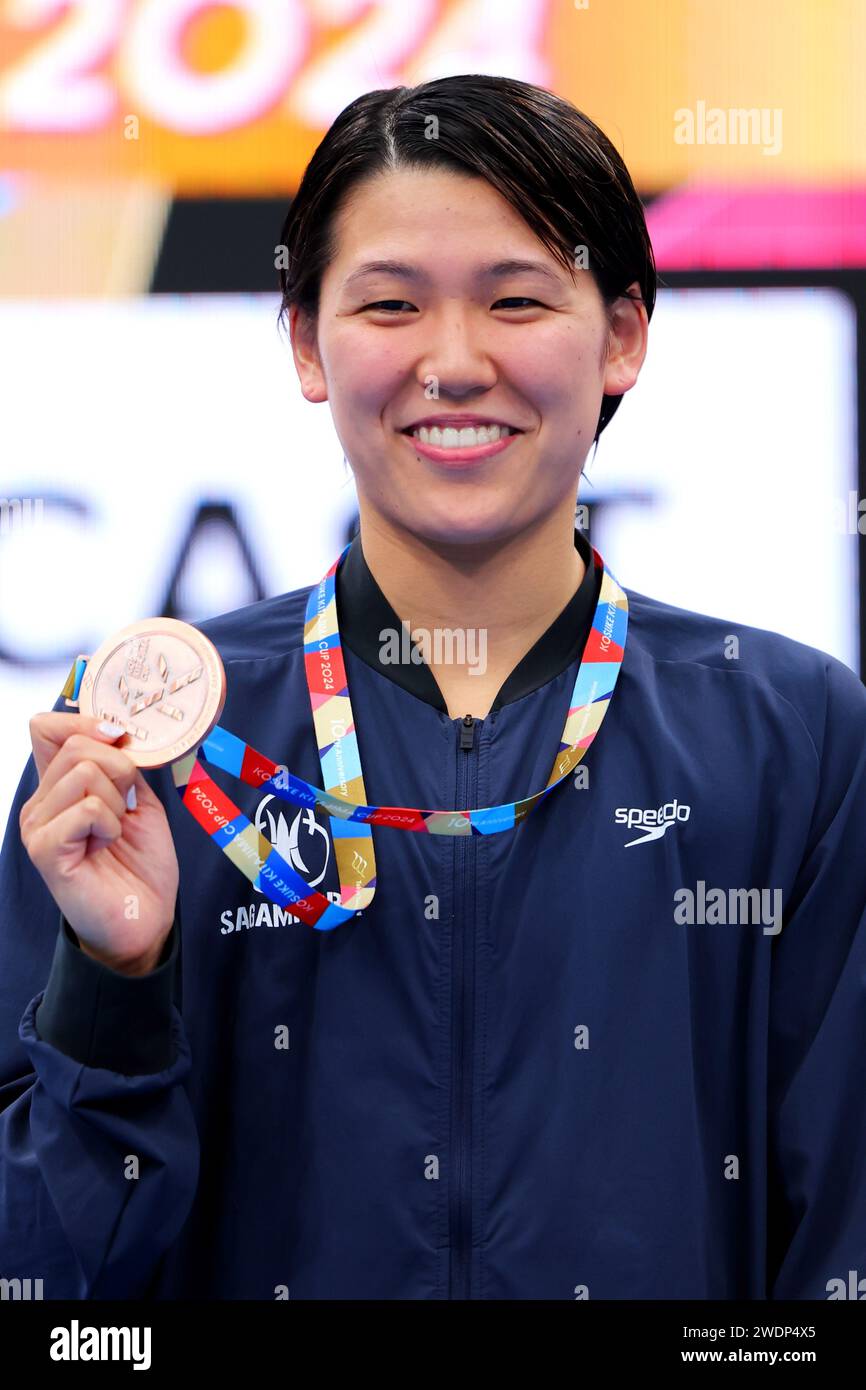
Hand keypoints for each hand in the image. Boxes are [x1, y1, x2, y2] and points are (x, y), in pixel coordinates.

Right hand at [19, 713, 178, 974]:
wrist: (144, 917)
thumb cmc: (140, 862)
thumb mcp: (138, 799)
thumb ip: (122, 765)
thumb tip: (116, 731)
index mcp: (59, 786)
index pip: (46, 728)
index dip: (84, 722)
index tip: (119, 739)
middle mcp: (40, 802)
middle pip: (75, 745)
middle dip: (118, 768)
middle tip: (125, 807)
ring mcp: (37, 825)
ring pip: (83, 772)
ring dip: (115, 800)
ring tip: (114, 831)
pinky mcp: (45, 849)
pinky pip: (86, 808)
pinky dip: (110, 824)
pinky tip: (105, 845)